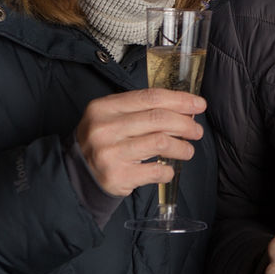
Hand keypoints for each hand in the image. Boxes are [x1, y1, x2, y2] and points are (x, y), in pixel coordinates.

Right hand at [74, 88, 204, 196]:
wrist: (76, 174)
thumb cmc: (102, 141)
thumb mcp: (111, 117)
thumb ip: (141, 110)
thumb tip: (184, 110)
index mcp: (104, 107)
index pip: (150, 97)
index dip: (179, 100)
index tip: (199, 104)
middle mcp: (105, 128)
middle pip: (158, 119)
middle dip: (185, 124)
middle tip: (196, 131)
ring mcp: (110, 153)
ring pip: (161, 142)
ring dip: (182, 146)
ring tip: (188, 150)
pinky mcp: (117, 176)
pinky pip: (155, 171)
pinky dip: (168, 170)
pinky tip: (168, 169)